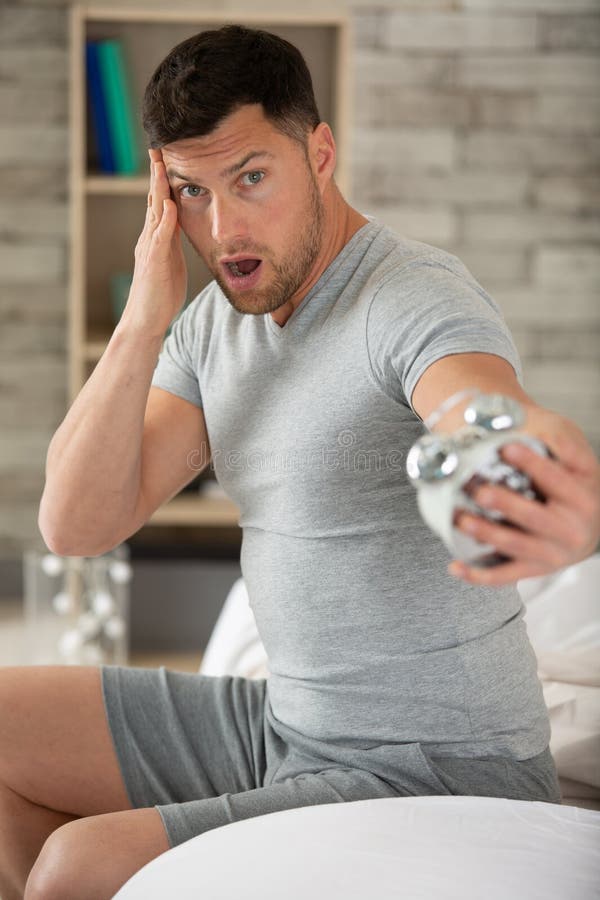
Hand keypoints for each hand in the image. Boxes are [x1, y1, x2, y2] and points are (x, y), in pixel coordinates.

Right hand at [117, 148, 187, 338]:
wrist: (146, 320)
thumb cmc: (161, 294)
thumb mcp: (172, 261)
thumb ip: (173, 241)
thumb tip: (178, 224)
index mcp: (158, 237)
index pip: (162, 201)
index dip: (165, 178)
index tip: (169, 154)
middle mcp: (150, 237)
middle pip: (154, 198)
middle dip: (157, 172)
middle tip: (159, 145)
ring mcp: (150, 248)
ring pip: (154, 211)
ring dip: (158, 187)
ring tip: (162, 163)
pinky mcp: (153, 262)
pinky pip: (160, 238)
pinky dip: (164, 220)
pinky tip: (170, 204)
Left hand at [449, 407, 599, 585]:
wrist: (584, 525)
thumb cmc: (570, 481)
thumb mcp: (571, 454)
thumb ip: (558, 441)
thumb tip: (528, 432)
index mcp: (584, 496)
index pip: (558, 480)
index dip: (533, 464)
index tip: (506, 448)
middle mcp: (573, 529)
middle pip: (536, 518)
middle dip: (506, 504)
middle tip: (480, 491)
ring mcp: (554, 553)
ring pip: (517, 546)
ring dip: (487, 534)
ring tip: (461, 519)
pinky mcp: (535, 570)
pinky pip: (505, 576)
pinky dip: (478, 574)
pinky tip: (454, 566)